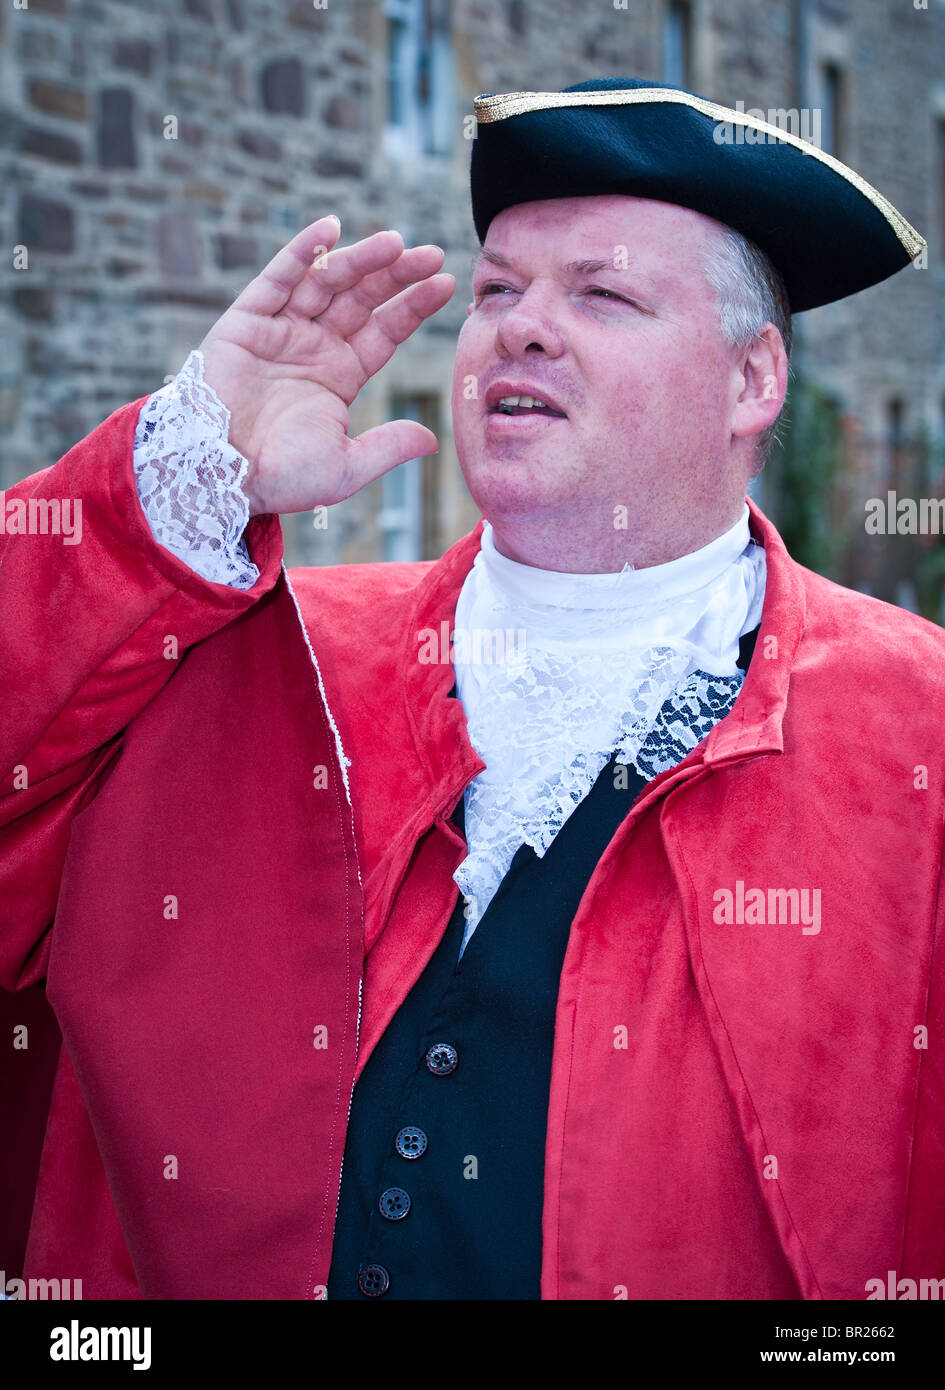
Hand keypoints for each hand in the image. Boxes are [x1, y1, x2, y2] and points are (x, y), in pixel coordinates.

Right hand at [197, 215, 454, 515]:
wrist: (219, 474)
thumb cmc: (280, 477)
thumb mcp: (346, 466)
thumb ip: (389, 447)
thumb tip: (432, 440)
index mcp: (339, 375)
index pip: (384, 331)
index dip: (413, 307)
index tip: (445, 284)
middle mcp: (313, 346)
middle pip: (361, 299)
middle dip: (395, 276)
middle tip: (430, 254)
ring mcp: (281, 329)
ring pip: (327, 282)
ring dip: (360, 259)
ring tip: (395, 243)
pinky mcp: (247, 320)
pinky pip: (278, 277)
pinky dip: (302, 252)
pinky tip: (330, 228)